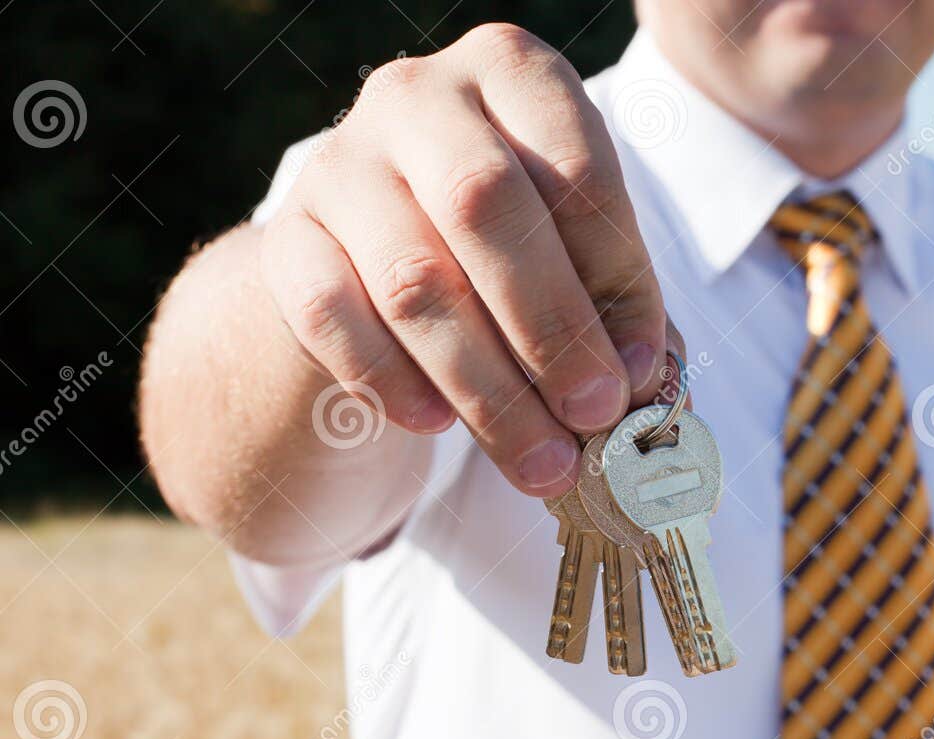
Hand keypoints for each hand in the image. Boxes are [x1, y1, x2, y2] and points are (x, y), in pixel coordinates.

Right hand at [259, 23, 680, 497]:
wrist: (375, 256)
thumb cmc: (513, 252)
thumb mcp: (577, 253)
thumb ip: (618, 308)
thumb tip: (641, 387)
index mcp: (514, 74)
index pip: (575, 170)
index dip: (616, 279)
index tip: (639, 370)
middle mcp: (419, 97)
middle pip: (483, 206)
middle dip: (551, 329)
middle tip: (594, 415)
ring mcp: (340, 163)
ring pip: (412, 280)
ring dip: (487, 388)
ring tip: (542, 463)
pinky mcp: (284, 239)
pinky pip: (331, 319)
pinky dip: (391, 382)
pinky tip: (436, 426)